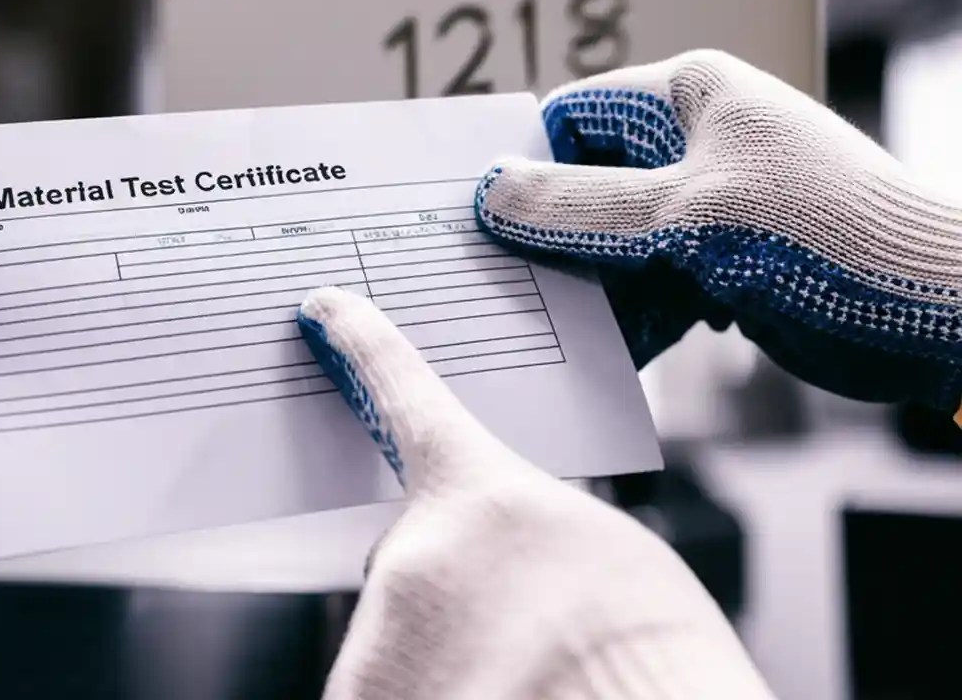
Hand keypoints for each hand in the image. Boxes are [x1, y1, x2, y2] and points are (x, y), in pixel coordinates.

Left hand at [299, 287, 772, 699]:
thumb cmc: (647, 653)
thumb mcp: (598, 551)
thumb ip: (516, 530)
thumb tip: (487, 553)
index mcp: (482, 497)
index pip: (405, 397)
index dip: (365, 349)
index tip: (325, 311)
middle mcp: (412, 556)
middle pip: (413, 561)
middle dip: (455, 593)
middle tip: (519, 632)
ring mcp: (379, 634)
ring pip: (397, 633)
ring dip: (444, 653)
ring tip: (517, 679)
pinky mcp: (359, 698)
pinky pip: (384, 685)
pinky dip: (422, 691)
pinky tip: (485, 694)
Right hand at [476, 50, 961, 412]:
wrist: (933, 312)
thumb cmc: (828, 234)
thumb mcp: (686, 215)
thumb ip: (581, 207)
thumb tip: (492, 192)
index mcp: (688, 96)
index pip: (570, 119)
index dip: (526, 167)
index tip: (482, 221)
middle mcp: (692, 144)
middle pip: (585, 186)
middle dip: (554, 240)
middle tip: (509, 285)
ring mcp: (706, 206)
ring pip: (611, 244)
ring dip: (590, 289)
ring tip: (562, 330)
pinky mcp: (718, 263)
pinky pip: (647, 286)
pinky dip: (631, 319)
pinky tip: (618, 350)